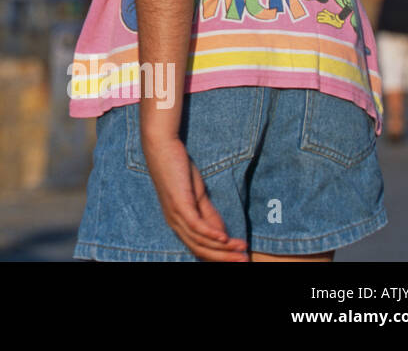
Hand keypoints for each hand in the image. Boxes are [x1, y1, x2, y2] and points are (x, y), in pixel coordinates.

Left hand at [141, 132, 247, 261]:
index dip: (218, 256)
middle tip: (244, 261)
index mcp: (178, 222)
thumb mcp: (197, 195)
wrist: (162, 147)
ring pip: (200, 241)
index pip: (198, 248)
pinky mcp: (178, 203)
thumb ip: (209, 215)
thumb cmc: (177, 169)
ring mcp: (175, 214)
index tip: (239, 259)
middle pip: (200, 249)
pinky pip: (196, 225)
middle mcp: (174, 222)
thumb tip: (223, 235)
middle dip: (224, 258)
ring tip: (242, 252)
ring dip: (223, 249)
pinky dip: (211, 234)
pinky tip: (225, 238)